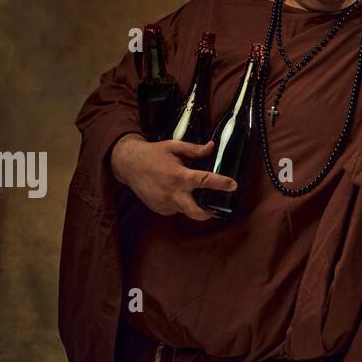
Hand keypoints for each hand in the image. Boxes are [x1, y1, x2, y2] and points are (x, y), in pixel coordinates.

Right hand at [110, 134, 234, 221]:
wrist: (128, 165)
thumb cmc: (153, 154)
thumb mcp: (174, 147)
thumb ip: (195, 150)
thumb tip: (212, 147)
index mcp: (179, 176)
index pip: (205, 180)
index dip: (221, 183)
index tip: (233, 185)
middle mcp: (173, 193)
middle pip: (196, 212)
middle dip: (207, 214)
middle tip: (214, 209)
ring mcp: (165, 203)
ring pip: (185, 209)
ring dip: (188, 203)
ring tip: (182, 190)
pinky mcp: (159, 209)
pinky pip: (174, 209)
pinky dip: (177, 202)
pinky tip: (170, 191)